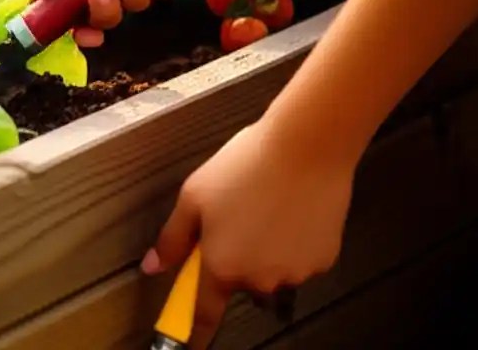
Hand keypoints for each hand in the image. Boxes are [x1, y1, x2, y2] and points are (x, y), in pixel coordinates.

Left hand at [141, 119, 355, 348]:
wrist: (306, 148)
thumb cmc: (244, 167)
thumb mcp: (193, 198)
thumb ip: (172, 239)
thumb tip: (153, 266)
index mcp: (223, 267)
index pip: (205, 312)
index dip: (195, 329)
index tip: (188, 343)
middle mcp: (261, 279)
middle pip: (240, 283)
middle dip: (233, 260)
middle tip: (233, 219)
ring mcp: (295, 272)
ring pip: (271, 271)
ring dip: (265, 252)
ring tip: (265, 207)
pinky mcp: (324, 260)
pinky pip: (299, 259)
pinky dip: (293, 243)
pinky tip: (290, 210)